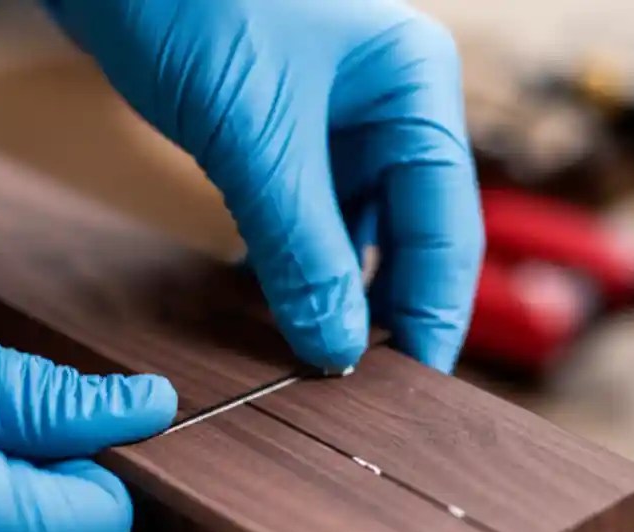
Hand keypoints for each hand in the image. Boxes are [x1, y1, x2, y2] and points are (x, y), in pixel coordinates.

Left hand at [44, 0, 484, 371]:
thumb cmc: (188, 5)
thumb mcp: (253, 140)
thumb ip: (301, 250)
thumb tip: (337, 349)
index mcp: (415, 86)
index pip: (445, 224)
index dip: (433, 313)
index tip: (415, 389)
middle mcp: (390, 103)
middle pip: (410, 232)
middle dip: (387, 309)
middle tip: (365, 391)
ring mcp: (337, 118)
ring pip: (357, 230)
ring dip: (336, 291)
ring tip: (319, 360)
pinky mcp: (285, 133)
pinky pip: (307, 216)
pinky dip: (293, 263)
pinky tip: (275, 306)